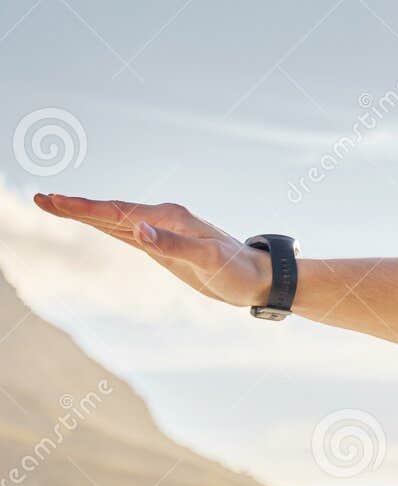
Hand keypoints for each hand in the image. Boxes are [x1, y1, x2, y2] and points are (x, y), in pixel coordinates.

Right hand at [34, 193, 271, 307]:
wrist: (260, 278)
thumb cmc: (238, 270)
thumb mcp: (209, 260)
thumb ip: (174, 245)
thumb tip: (138, 229)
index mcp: (169, 217)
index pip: (117, 211)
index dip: (84, 207)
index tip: (54, 201)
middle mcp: (162, 219)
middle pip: (109, 211)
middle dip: (74, 206)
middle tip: (40, 198)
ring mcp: (162, 232)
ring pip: (115, 220)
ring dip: (85, 213)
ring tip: (54, 205)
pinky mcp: (164, 246)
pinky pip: (128, 233)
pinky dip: (105, 226)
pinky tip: (92, 222)